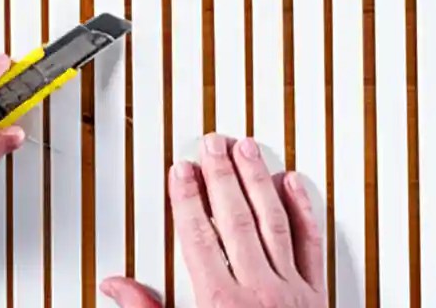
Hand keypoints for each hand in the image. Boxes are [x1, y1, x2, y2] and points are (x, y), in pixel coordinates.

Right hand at [101, 134, 327, 307]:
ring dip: (259, 180)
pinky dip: (304, 210)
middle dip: (221, 176)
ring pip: (274, 221)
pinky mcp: (319, 299)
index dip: (187, 199)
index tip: (181, 170)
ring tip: (248, 149)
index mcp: (220, 306)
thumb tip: (117, 287)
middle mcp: (259, 293)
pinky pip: (312, 244)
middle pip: (235, 219)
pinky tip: (294, 183)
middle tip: (212, 143)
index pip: (198, 237)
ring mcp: (292, 293)